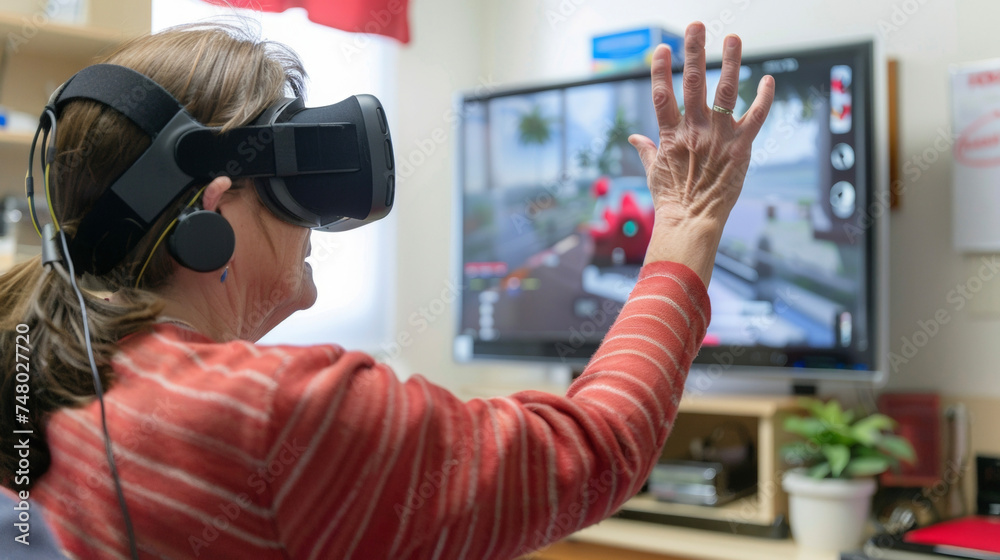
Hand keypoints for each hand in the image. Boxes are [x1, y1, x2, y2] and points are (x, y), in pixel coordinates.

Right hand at [629, 22, 773, 284]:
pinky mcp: (740, 148)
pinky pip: (755, 118)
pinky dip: (764, 98)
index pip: (662, 95)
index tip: (662, 49)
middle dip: (694, 52)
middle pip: (693, 83)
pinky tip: (769, 79)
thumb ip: (647, 150)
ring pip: (725, 92)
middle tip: (697, 26)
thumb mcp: (654, 173)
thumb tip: (634, 138)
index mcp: (671, 135)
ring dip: (730, 63)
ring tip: (733, 39)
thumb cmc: (672, 201)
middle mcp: (694, 131)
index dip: (660, 70)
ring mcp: (718, 138)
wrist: (692, 222)